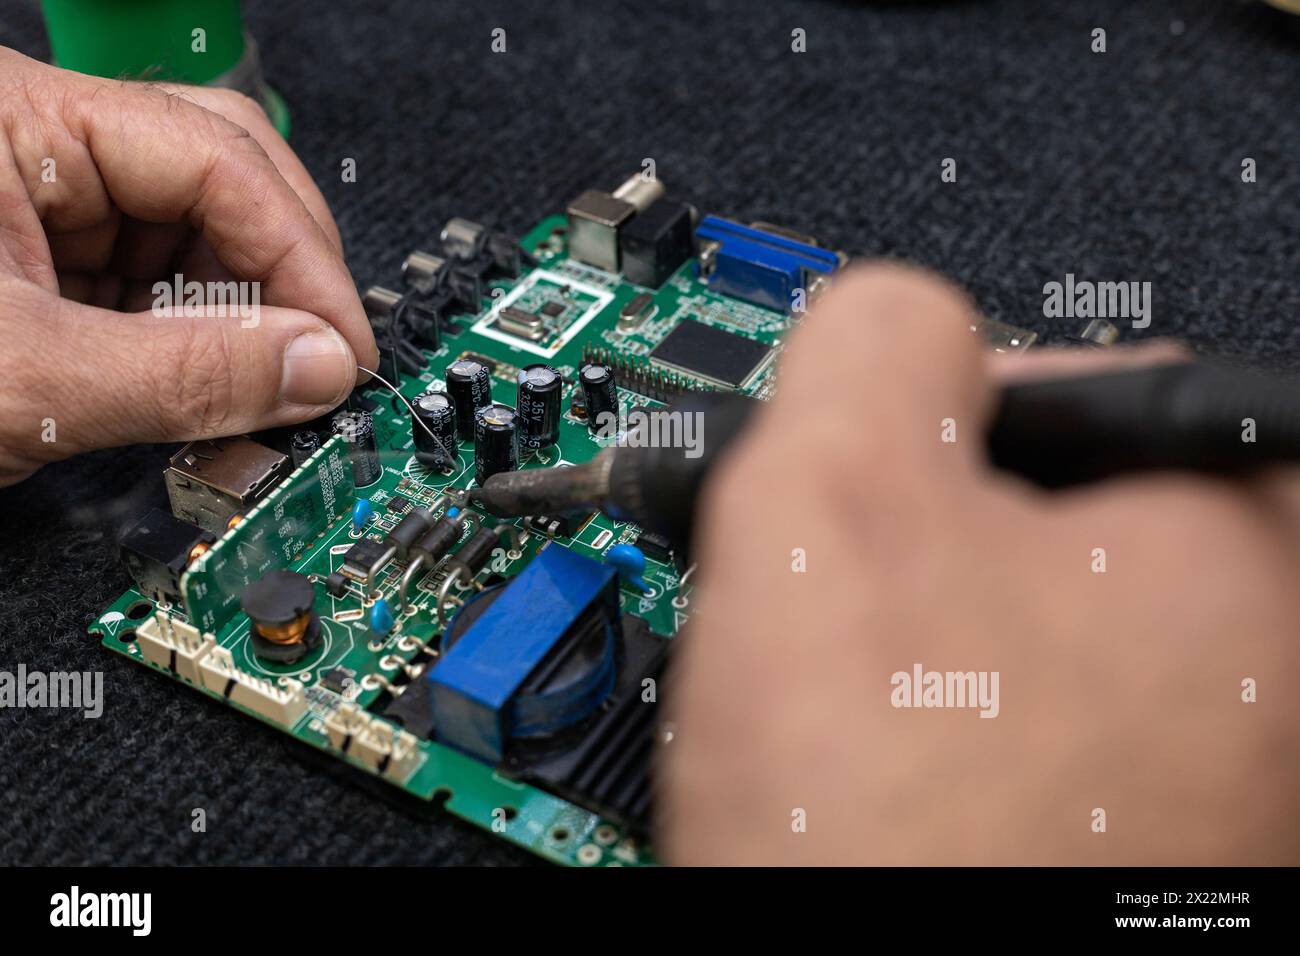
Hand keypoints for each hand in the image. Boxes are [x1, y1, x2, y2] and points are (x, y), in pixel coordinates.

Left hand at [0, 47, 377, 485]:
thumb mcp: (22, 379)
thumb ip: (185, 376)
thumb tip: (314, 369)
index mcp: (14, 121)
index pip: (214, 157)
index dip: (300, 257)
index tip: (342, 347)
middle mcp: (34, 146)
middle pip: (217, 176)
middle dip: (281, 276)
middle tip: (319, 360)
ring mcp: (39, 203)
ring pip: (191, 237)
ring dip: (243, 320)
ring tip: (260, 395)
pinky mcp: (41, 263)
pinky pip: (151, 286)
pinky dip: (194, 345)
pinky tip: (211, 392)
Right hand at [661, 265, 1299, 863]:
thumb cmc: (913, 843)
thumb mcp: (829, 506)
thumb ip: (870, 345)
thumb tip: (890, 324)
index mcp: (1242, 529)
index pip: (1054, 379)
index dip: (913, 431)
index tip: (849, 499)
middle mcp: (1271, 655)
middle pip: (1026, 520)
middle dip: (899, 560)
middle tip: (830, 640)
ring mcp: (1215, 768)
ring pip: (1003, 639)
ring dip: (900, 665)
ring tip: (845, 748)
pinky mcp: (1147, 849)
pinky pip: (1014, 743)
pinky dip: (933, 750)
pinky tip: (882, 804)